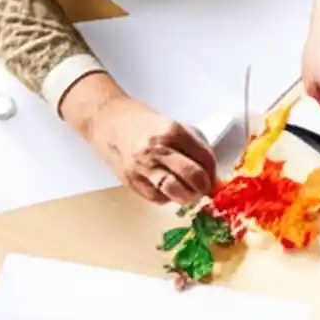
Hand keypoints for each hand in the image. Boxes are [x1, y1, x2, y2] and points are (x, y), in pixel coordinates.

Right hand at [63, 74, 215, 204]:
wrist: (107, 122)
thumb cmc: (142, 124)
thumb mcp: (173, 124)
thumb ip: (194, 144)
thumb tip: (210, 169)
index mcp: (172, 131)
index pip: (204, 158)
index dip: (213, 171)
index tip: (212, 175)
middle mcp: (157, 149)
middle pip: (193, 176)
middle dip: (204, 186)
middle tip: (204, 188)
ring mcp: (143, 167)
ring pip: (176, 191)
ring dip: (188, 197)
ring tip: (190, 193)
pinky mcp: (132, 181)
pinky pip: (158, 198)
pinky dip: (168, 198)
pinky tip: (168, 189)